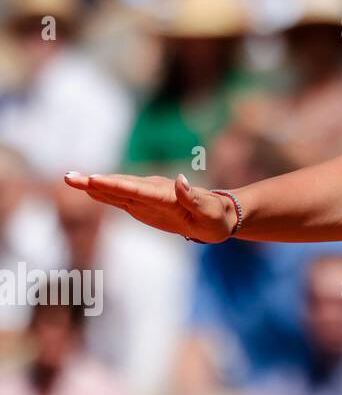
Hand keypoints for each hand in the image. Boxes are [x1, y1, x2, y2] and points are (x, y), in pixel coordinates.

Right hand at [63, 171, 233, 243]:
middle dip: (95, 182)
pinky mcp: (143, 205)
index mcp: (167, 194)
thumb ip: (193, 198)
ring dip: (94, 185)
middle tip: (69, 177)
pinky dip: (103, 193)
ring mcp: (146, 197)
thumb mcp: (210, 212)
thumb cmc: (216, 217)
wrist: (219, 216)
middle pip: (120, 185)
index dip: (115, 185)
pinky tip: (88, 189)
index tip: (94, 180)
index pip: (137, 189)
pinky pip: (120, 198)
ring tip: (70, 178)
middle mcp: (153, 191)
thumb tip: (180, 180)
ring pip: (116, 189)